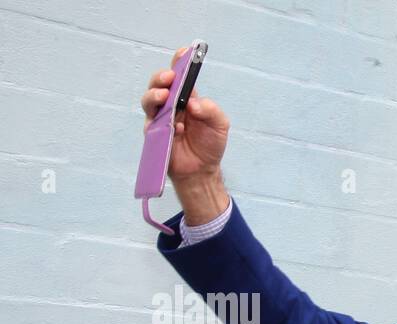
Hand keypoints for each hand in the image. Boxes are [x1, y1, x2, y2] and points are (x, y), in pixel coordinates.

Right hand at [140, 47, 230, 221]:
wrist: (202, 170)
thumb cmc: (209, 144)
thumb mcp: (220, 125)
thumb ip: (211, 110)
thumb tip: (194, 102)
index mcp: (186, 97)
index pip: (180, 75)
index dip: (180, 62)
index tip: (184, 52)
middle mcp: (170, 104)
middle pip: (159, 83)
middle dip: (161, 77)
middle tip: (170, 77)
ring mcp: (159, 118)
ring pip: (149, 100)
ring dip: (155, 95)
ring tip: (165, 96)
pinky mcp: (154, 134)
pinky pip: (153, 124)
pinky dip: (164, 123)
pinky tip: (177, 127)